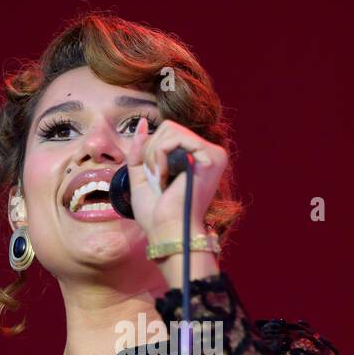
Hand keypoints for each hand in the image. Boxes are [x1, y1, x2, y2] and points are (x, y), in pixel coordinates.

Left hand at [123, 116, 227, 241]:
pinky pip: (173, 137)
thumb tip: (142, 122)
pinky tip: (166, 178)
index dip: (150, 152)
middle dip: (151, 153)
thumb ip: (141, 149)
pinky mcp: (210, 156)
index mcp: (197, 157)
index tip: (156, 180)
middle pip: (168, 127)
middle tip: (158, 181)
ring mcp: (212, 153)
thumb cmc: (156, 214)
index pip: (168, 133)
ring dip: (154, 157)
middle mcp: (209, 153)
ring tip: (162, 181)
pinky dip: (159, 157)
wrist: (167, 232)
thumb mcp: (142, 176)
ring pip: (169, 129)